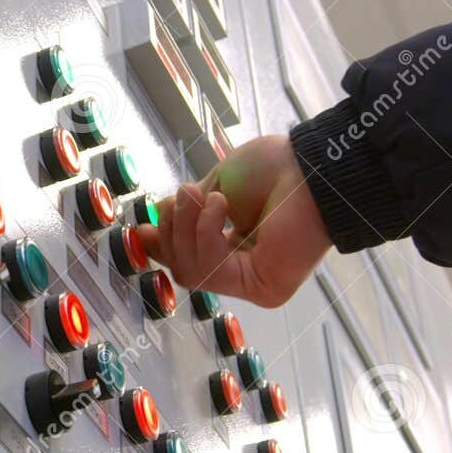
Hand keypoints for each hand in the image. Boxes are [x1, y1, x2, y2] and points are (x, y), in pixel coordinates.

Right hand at [135, 135, 330, 306]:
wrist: (311, 164)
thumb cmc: (272, 169)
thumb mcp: (212, 189)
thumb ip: (183, 216)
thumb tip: (142, 235)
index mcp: (230, 247)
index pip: (184, 258)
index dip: (160, 245)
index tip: (141, 228)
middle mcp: (241, 270)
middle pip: (183, 269)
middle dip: (172, 231)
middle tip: (183, 196)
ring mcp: (252, 283)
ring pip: (193, 273)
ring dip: (189, 228)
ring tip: (206, 195)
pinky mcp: (262, 287)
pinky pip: (213, 270)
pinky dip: (207, 233)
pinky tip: (219, 205)